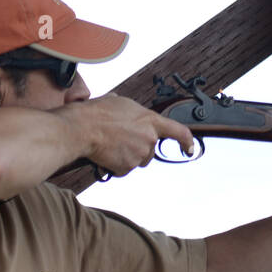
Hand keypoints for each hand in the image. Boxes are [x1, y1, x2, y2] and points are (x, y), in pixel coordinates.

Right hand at [62, 93, 195, 176]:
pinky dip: (115, 165)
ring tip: (109, 144)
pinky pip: (123, 169)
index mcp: (151, 120)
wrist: (81, 129)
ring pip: (136, 160)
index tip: (190, 148)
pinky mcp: (127, 167)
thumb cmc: (96, 112)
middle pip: (150, 150)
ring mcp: (139, 154)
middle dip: (137, 147)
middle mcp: (149, 138)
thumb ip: (132, 112)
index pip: (179, 131)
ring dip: (126, 155)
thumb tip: (126, 112)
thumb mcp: (119, 102)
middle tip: (118, 139)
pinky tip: (105, 153)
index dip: (186, 141)